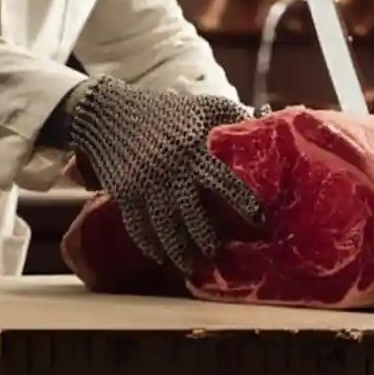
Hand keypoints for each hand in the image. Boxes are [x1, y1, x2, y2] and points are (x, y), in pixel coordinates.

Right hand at [62, 75, 264, 272]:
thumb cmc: (164, 110)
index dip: (242, 203)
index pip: (223, 181)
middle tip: (219, 255)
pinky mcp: (124, 193)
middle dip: (207, 239)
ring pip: (165, 227)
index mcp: (193, 150)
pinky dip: (149, 245)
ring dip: (179, 251)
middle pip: (193, 215)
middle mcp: (171, 170)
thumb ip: (232, 115)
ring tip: (192, 268)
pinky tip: (160, 257)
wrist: (109, 112)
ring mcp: (145, 184)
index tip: (259, 221)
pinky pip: (138, 226)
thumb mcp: (202, 106)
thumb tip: (264, 119)